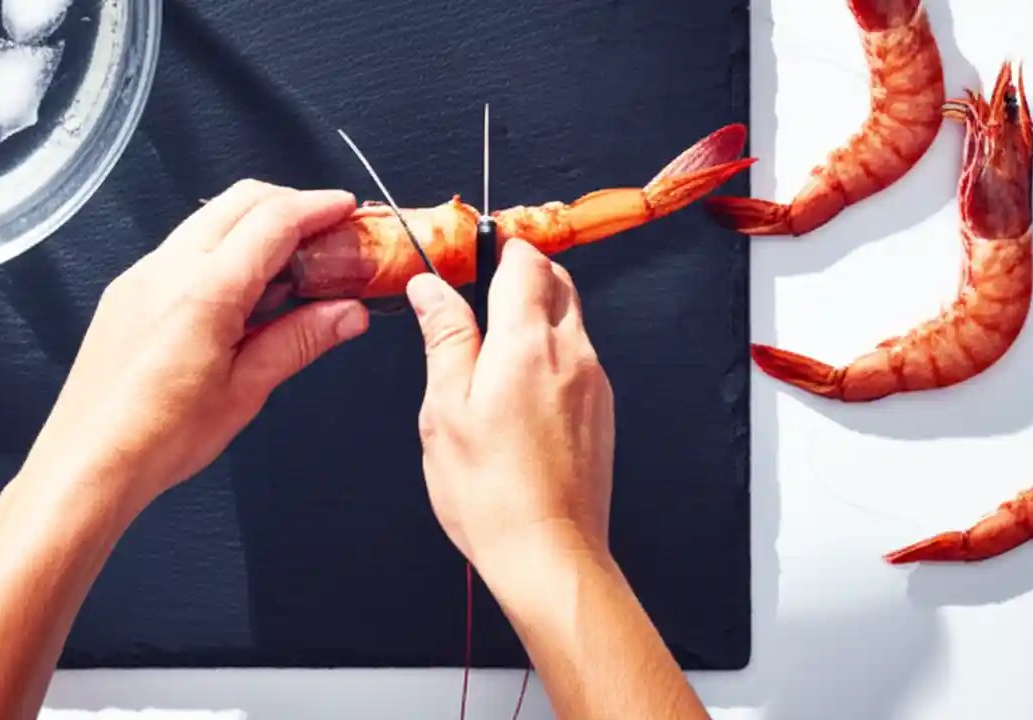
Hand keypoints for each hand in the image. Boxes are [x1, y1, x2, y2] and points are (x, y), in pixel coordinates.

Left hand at [22, 179, 369, 505]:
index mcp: (205, 289)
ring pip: (209, 218)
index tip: (347, 210)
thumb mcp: (246, 390)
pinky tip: (242, 289)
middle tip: (327, 232)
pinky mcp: (127, 291)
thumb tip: (349, 313)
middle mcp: (168, 267)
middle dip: (289, 203)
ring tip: (291, 264)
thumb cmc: (161, 437)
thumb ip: (299, 340)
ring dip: (254, 223)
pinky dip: (222, 247)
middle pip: (240, 200)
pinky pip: (183, 247)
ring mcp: (142, 275)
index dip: (317, 207)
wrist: (88, 462)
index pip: (272, 220)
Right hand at [406, 238, 615, 578]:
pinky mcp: (602, 411)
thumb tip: (430, 287)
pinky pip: (579, 360)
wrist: (548, 553)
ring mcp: (594, 382)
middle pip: (558, 281)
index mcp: (527, 342)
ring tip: (492, 358)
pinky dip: (551, 356)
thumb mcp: (445, 408)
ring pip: (571, 321)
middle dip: (522, 277)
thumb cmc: (490, 492)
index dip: (498, 250)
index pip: (526, 260)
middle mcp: (572, 353)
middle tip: (479, 303)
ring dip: (536, 318)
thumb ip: (444, 337)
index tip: (471, 262)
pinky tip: (518, 396)